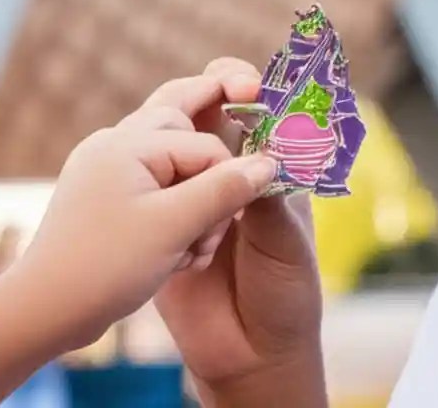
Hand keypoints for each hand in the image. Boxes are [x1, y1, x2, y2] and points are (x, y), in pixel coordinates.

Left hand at [16, 78, 278, 351]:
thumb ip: (226, 189)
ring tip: (189, 246)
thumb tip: (269, 163)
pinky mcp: (106, 194)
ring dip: (195, 201)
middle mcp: (114, 143)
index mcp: (128, 142)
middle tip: (215, 218)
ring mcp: (107, 167)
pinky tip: (174, 250)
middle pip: (190, 132)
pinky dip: (175, 213)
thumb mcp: (175, 227)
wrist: (43, 312)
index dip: (227, 183)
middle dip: (212, 177)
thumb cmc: (105, 266)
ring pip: (176, 161)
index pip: (207, 145)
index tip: (223, 225)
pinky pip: (157, 185)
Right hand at [152, 59, 327, 406]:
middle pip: (211, 115)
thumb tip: (258, 154)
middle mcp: (231, 173)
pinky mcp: (162, 223)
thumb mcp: (286, 245)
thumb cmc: (285, 296)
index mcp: (271, 170)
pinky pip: (151, 191)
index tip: (245, 83)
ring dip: (174, 148)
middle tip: (204, 105)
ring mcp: (193, 196)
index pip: (261, 111)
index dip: (251, 88)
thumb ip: (269, 201)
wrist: (249, 355)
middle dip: (204, 101)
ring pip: (176, 148)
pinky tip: (156, 204)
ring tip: (186, 172)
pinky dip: (151, 190)